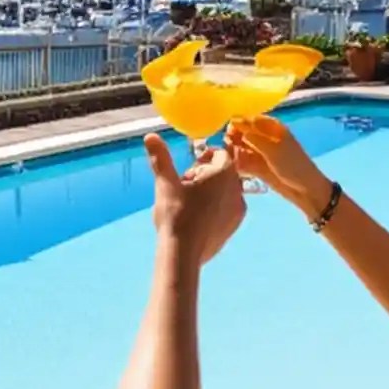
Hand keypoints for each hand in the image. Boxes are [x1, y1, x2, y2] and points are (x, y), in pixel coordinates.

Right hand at [144, 134, 245, 264]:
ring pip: (226, 190)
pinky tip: (197, 216)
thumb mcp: (166, 183)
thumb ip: (160, 158)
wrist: (184, 252)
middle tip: (185, 187)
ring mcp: (238, 208)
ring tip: (189, 202)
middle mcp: (237, 187)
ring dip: (210, 191)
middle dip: (205, 174)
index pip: (219, 153)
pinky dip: (215, 207)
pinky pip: (227, 208)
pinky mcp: (235, 225)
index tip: (187, 171)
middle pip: (223, 171)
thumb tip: (150, 136)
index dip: (202, 158)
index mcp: (224, 172)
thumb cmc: (176, 213)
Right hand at [225, 116, 331, 218]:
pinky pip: (241, 161)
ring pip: (239, 146)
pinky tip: (236, 168)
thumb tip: (234, 121)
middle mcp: (263, 137)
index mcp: (272, 127)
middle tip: (230, 147)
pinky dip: (237, 163)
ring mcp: (259, 152)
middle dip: (233, 138)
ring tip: (232, 159)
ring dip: (233, 151)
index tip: (229, 131)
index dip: (238, 122)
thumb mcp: (273, 149)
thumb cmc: (293, 165)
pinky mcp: (255, 166)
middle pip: (241, 132)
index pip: (249, 119)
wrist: (304, 190)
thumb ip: (253, 136)